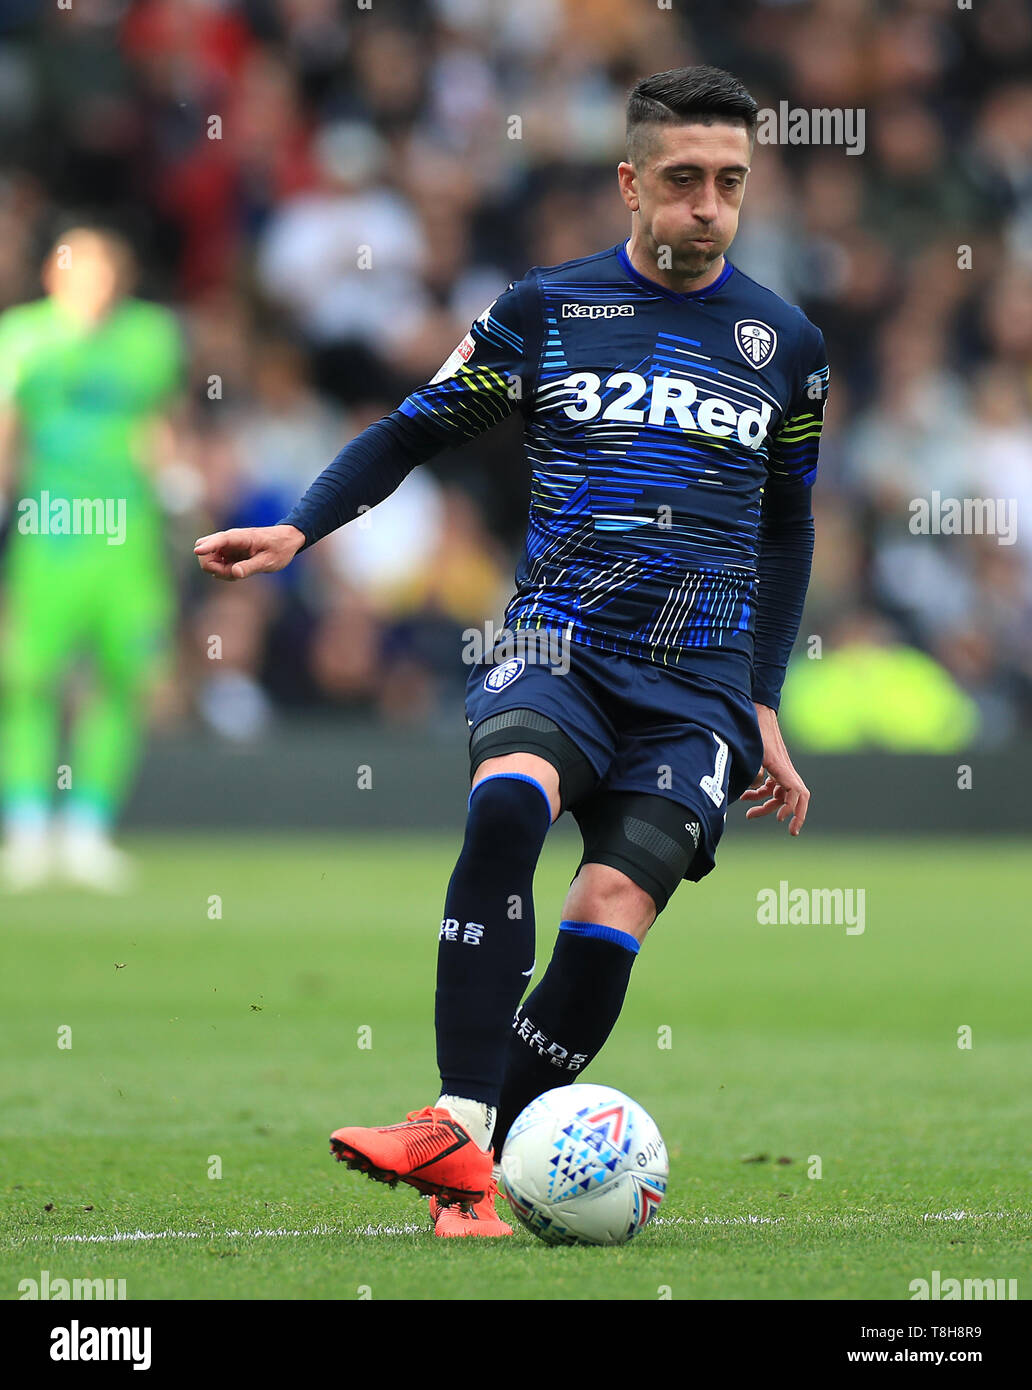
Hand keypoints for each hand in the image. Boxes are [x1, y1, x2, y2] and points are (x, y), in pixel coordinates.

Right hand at [193, 525, 304, 580]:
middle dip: (211, 565)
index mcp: (240, 537)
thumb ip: (251, 567)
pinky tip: (240, 571)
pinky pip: (216, 565)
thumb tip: (234, 573)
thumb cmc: (279, 548)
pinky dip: (223, 572)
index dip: (208, 546)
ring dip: (219, 571)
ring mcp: (227, 547)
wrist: (286, 541)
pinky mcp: (228, 554)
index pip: (220, 540)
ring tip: (241, 572)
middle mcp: (229, 540)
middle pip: (204, 549)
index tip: (197, 551)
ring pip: (208, 560)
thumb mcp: (268, 561)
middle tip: (232, 573)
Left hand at [740, 702, 809, 835]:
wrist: (756, 711)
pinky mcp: (773, 766)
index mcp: (781, 767)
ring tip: (750, 814)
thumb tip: (754, 789)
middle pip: (794, 797)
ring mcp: (780, 768)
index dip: (793, 809)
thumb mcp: (750, 751)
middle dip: (792, 815)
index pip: (797, 793)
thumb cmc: (754, 730)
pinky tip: (746, 796)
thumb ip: (752, 771)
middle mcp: (784, 769)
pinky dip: (762, 794)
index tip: (780, 819)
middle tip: (788, 831)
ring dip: (768, 806)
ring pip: (780, 794)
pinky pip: (772, 786)